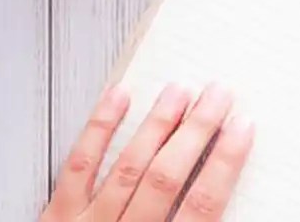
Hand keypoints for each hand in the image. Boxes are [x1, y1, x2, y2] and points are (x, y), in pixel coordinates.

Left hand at [41, 83, 254, 220]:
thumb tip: (234, 213)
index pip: (203, 205)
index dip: (226, 162)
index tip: (244, 127)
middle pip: (167, 177)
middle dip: (197, 130)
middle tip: (219, 94)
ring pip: (128, 167)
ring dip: (156, 124)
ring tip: (179, 90)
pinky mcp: (56, 219)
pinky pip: (78, 168)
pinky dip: (99, 130)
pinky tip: (118, 100)